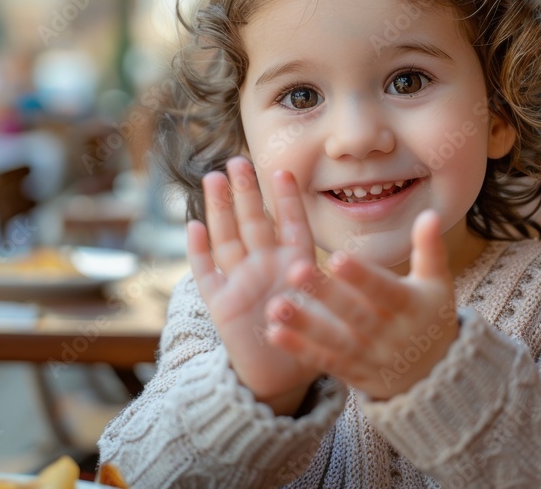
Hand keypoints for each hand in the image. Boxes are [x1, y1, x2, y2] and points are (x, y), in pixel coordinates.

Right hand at [187, 157, 322, 413]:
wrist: (282, 378)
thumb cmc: (312, 340)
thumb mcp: (329, 311)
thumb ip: (331, 288)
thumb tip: (347, 264)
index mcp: (295, 265)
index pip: (292, 226)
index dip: (287, 200)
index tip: (282, 171)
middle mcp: (266, 266)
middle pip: (254, 223)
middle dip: (246, 192)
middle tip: (238, 161)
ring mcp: (241, 282)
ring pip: (228, 238)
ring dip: (220, 209)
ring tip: (214, 178)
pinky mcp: (221, 303)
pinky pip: (207, 273)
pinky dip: (199, 251)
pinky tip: (193, 226)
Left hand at [265, 210, 458, 399]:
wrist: (434, 375)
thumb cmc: (430, 315)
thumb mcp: (436, 283)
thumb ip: (429, 249)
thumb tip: (430, 214)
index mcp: (411, 307)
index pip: (384, 291)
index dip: (361, 277)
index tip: (336, 258)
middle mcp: (390, 334)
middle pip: (354, 314)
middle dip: (325, 294)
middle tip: (294, 270)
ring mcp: (370, 357)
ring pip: (335, 341)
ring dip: (304, 324)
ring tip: (275, 305)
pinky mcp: (353, 373)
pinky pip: (325, 361)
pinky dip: (300, 349)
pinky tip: (274, 333)